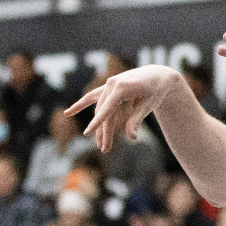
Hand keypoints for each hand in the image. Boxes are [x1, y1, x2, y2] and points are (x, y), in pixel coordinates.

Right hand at [67, 66, 182, 153]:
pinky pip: (92, 97)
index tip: (87, 133)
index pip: (108, 108)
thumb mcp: (149, 105)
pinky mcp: (108, 87)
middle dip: (104, 132)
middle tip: (105, 150)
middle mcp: (112, 83)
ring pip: (100, 109)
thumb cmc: (155, 91)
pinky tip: (68, 113)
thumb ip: (136, 120)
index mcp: (123, 87)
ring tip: (101, 145)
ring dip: (99, 127)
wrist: (157, 75)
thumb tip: (131, 138)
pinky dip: (81, 104)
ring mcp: (108, 84)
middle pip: (104, 112)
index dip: (98, 122)